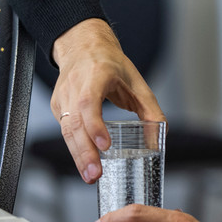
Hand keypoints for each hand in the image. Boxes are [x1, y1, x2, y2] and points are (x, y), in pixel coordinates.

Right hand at [51, 18, 164, 182]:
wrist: (83, 46)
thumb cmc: (110, 63)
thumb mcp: (136, 81)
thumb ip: (151, 109)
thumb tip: (161, 136)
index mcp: (96, 74)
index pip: (89, 102)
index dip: (95, 125)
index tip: (104, 145)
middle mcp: (75, 86)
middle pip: (75, 123)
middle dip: (85, 152)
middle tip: (95, 174)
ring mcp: (63, 97)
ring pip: (67, 130)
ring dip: (78, 156)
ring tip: (90, 176)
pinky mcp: (59, 107)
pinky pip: (66, 131)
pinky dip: (75, 148)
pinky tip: (85, 163)